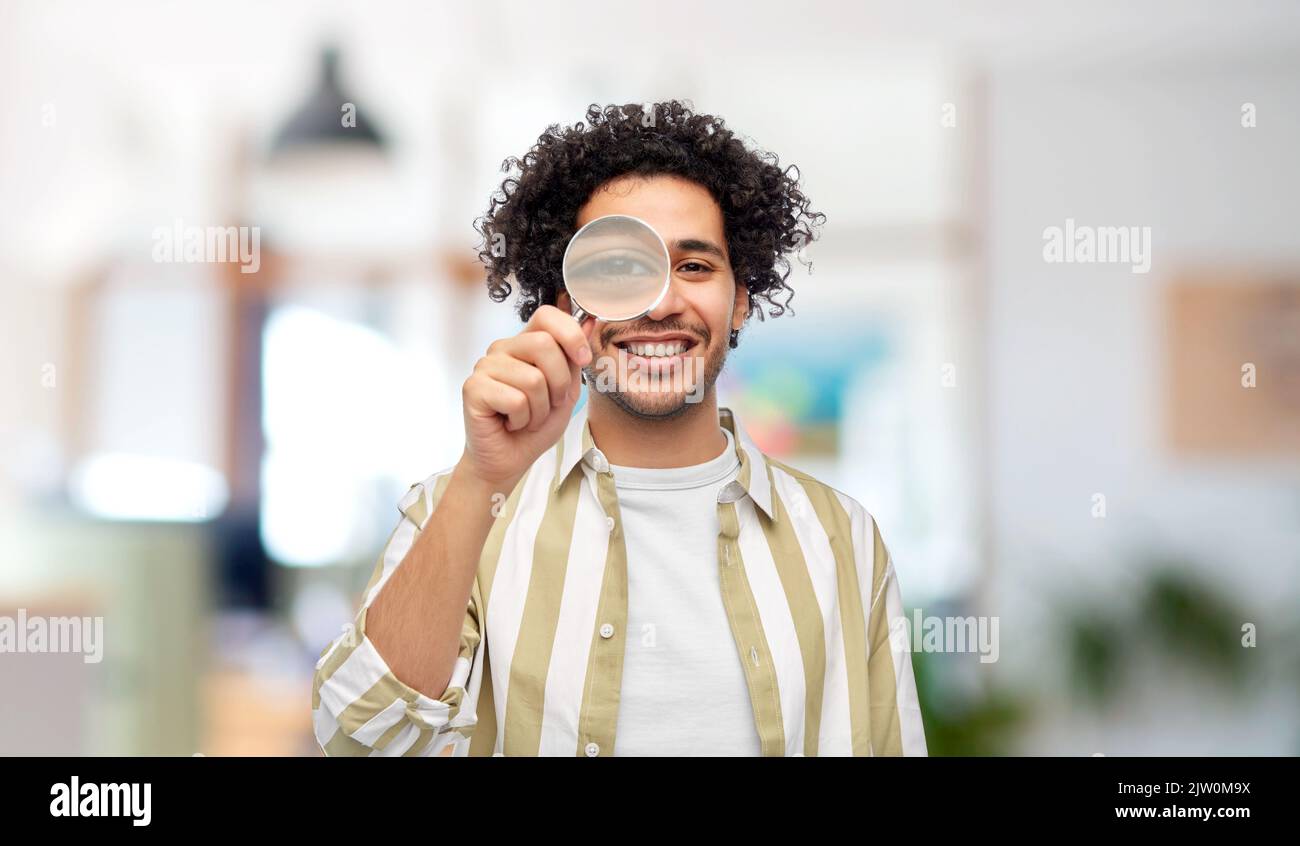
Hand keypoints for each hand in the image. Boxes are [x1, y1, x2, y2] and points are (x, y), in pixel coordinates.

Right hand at [460, 304, 595, 488]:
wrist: (509, 459)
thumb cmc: (535, 426)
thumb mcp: (567, 390)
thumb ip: (575, 357)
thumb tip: (590, 321)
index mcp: (525, 343)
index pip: (547, 315)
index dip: (570, 334)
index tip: (583, 358)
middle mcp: (502, 349)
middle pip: (544, 345)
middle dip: (559, 383)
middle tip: (548, 403)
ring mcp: (485, 366)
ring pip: (533, 379)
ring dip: (539, 409)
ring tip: (526, 416)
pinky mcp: (473, 388)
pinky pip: (515, 399)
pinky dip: (522, 419)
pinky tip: (510, 422)